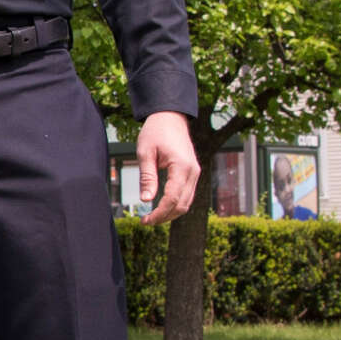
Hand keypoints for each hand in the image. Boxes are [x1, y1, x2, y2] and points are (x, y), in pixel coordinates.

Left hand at [137, 110, 200, 224]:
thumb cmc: (155, 132)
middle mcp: (193, 172)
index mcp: (182, 166)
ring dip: (170, 213)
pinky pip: (187, 195)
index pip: (173, 198)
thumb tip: (146, 200)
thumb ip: (147, 177)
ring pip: (187, 202)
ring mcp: (195, 173)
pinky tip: (161, 208)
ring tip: (151, 217)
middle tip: (145, 221)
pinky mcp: (193, 173)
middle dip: (164, 217)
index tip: (144, 220)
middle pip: (182, 204)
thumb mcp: (145, 153)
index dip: (159, 213)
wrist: (170, 118)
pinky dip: (176, 204)